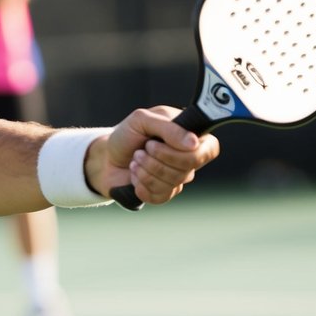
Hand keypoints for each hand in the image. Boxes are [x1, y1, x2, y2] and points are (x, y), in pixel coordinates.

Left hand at [89, 106, 219, 204]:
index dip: (186, 152)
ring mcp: (178, 176)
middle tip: (142, 150)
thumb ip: (169, 128)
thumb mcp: (141, 120)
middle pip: (188, 168)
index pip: (209, 149)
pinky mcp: (165, 192)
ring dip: (146, 170)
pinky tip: (135, 176)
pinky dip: (142, 185)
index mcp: (188, 134)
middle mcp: (188, 156)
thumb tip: (194, 143)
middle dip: (157, 160)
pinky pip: (162, 195)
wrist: (107, 158)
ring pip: (173, 182)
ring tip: (135, 160)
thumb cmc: (126, 135)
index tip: (156, 144)